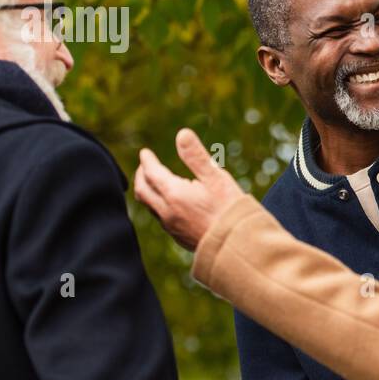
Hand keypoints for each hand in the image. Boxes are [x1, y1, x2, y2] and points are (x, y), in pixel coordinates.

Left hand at [134, 128, 245, 250]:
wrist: (237, 245)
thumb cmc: (230, 209)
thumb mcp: (216, 178)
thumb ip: (197, 156)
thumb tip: (182, 133)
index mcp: (174, 194)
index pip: (151, 173)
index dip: (147, 161)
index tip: (145, 153)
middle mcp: (167, 212)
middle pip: (143, 190)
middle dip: (141, 175)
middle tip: (145, 165)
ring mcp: (171, 227)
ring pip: (150, 206)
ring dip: (148, 191)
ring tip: (154, 182)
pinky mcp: (178, 237)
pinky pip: (160, 218)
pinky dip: (158, 204)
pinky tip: (170, 203)